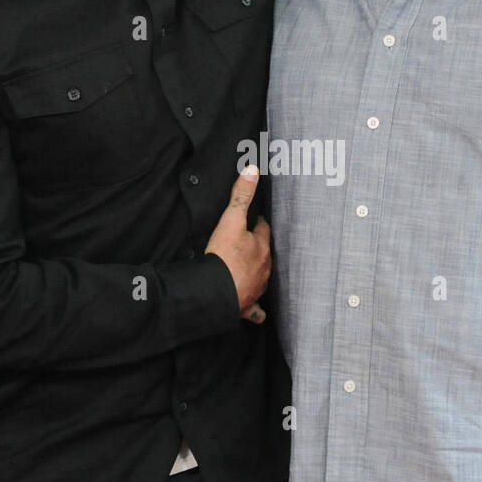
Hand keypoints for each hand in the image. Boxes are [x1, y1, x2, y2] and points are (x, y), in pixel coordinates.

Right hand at [204, 165, 270, 319]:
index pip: (264, 230)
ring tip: (252, 270)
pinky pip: (256, 310)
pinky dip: (256, 309)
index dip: (259, 223)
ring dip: (259, 274)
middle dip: (260, 248)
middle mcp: (264, 268)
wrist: (216, 292)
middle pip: (265, 254)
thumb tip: (252, 170)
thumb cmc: (224, 257)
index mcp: (261, 247)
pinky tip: (256, 310)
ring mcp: (257, 288)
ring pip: (263, 279)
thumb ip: (241, 196)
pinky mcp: (247, 306)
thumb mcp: (231, 220)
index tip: (256, 220)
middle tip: (252, 243)